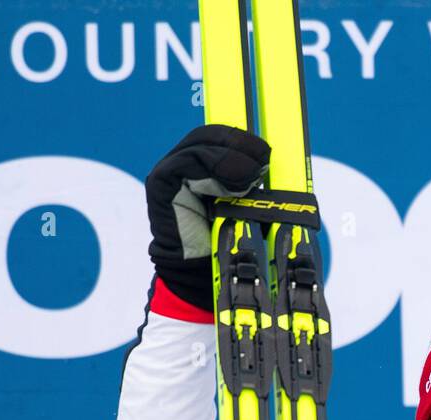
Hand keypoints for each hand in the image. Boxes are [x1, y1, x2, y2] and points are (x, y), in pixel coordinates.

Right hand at [145, 125, 269, 309]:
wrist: (198, 273)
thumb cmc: (222, 242)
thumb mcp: (242, 207)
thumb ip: (249, 184)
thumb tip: (269, 166)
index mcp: (201, 167)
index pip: (221, 137)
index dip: (243, 139)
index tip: (267, 152)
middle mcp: (182, 164)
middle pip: (209, 135)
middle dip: (240, 143)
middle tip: (264, 159)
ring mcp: (170, 172)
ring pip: (201, 145)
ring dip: (231, 157)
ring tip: (253, 175)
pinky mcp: (161, 184)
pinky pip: (188, 162)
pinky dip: (214, 167)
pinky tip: (235, 183)